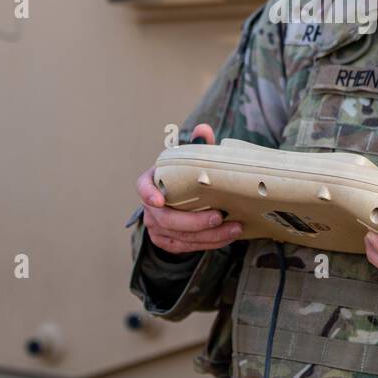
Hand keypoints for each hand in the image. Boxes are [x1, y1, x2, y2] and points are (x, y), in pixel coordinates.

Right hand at [136, 123, 243, 254]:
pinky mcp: (166, 242)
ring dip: (209, 235)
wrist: (179, 202)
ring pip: (181, 237)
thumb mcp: (188, 161)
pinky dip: (208, 244)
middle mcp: (151, 208)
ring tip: (234, 228)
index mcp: (151, 183)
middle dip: (195, 221)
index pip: (143, 187)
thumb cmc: (184, 177)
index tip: (160, 201)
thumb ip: (196, 146)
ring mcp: (156, 227)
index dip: (149, 194)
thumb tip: (204, 130)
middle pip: (167, 219)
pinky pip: (186, 247)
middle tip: (219, 217)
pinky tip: (225, 238)